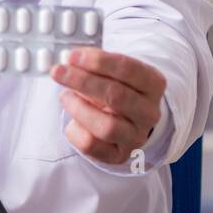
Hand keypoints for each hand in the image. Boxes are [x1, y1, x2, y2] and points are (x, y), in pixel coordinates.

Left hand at [50, 48, 165, 166]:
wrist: (129, 119)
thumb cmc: (117, 88)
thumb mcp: (113, 71)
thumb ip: (94, 64)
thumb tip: (71, 61)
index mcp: (154, 84)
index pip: (129, 70)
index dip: (98, 62)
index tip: (73, 56)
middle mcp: (149, 112)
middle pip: (116, 96)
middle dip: (83, 81)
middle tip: (58, 72)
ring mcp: (136, 136)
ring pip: (107, 127)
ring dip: (79, 108)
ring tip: (65, 96)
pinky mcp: (119, 155)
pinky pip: (92, 146)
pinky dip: (75, 130)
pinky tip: (72, 120)